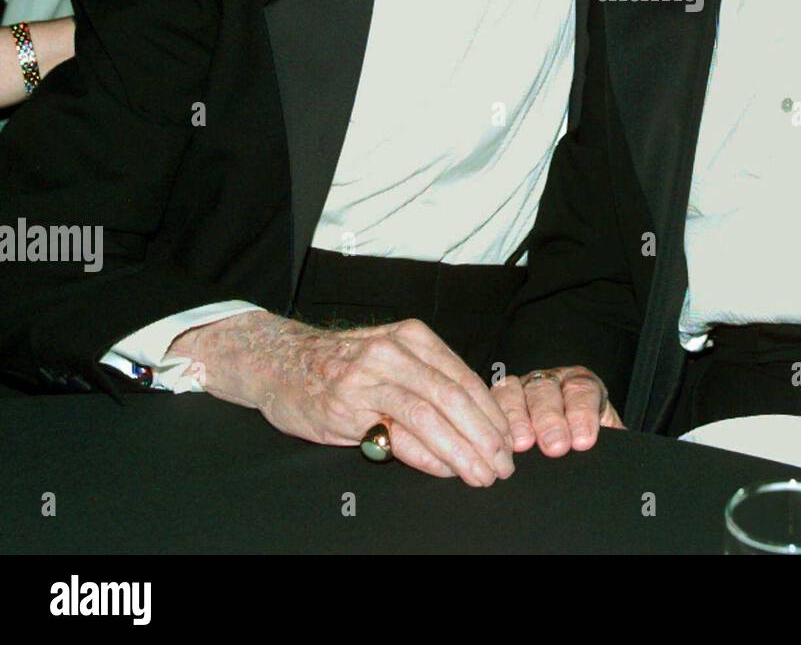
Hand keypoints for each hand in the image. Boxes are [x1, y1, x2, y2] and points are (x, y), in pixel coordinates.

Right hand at [167, 310, 514, 485]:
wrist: (279, 360)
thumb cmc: (344, 362)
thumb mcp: (391, 353)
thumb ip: (430, 376)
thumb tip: (479, 417)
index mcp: (414, 337)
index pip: (465, 379)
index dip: (492, 414)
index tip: (510, 441)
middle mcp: (394, 353)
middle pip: (454, 398)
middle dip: (485, 437)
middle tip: (503, 466)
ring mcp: (369, 379)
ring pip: (430, 417)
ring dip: (462, 451)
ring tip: (481, 474)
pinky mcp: (346, 408)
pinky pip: (396, 435)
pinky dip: (427, 456)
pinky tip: (446, 470)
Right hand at [492, 366, 624, 456]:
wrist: (568, 442)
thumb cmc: (584, 439)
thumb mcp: (605, 438)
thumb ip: (614, 442)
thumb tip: (623, 452)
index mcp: (581, 384)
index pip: (583, 390)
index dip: (582, 413)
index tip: (583, 440)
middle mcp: (550, 380)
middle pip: (547, 390)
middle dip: (550, 419)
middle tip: (555, 446)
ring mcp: (522, 387)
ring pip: (516, 391)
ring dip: (517, 418)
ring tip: (521, 444)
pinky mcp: (499, 399)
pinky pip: (492, 401)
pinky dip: (494, 419)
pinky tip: (496, 439)